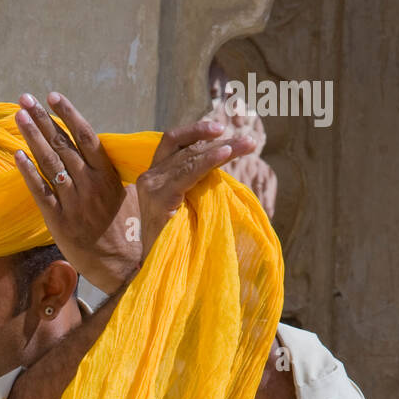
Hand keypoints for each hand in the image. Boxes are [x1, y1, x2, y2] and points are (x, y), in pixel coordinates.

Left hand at [13, 90, 142, 295]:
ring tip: (19, 116)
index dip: (68, 115)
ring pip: (49, 163)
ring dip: (32, 137)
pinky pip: (41, 192)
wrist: (122, 265)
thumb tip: (98, 151)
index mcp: (107, 175)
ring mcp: (73, 202)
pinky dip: (28, 172)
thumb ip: (110, 172)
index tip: (53, 96)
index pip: (85, 136)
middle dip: (42, 119)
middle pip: (62, 144)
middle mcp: (90, 184)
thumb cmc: (127, 229)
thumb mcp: (126, 194)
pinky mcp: (59, 221)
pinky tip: (17, 155)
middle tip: (25, 98)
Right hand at [136, 120, 256, 265]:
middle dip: (219, 141)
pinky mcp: (158, 198)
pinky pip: (188, 172)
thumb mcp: (187, 203)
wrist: (159, 269)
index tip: (221, 129)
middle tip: (249, 142)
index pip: (173, 142)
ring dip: (222, 149)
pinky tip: (226, 154)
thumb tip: (222, 158)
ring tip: (247, 145)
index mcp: (154, 176)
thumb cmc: (177, 241)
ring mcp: (151, 187)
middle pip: (186, 147)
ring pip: (190, 156)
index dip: (196, 131)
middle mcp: (149, 177)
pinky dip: (209, 160)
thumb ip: (196, 182)